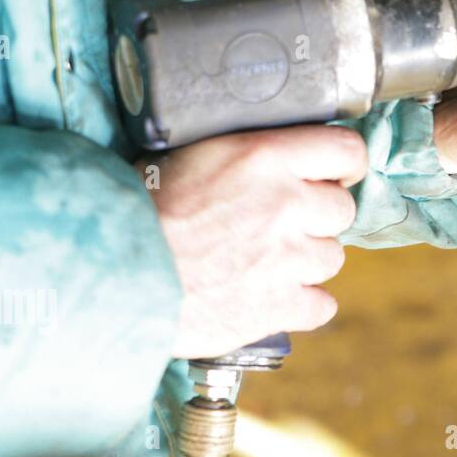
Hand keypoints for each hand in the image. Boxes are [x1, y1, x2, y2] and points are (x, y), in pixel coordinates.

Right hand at [145, 125, 367, 358]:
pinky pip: (321, 306)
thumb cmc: (139, 209)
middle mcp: (285, 203)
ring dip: (306, 262)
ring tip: (262, 262)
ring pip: (332, 258)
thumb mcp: (193, 155)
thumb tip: (278, 156)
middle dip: (317, 218)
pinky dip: (302, 306)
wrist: (109, 272)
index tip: (334, 176)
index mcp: (265, 157)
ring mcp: (285, 258)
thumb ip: (248, 156)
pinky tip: (272, 298)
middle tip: (279, 225)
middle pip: (342, 209)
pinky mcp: (276, 306)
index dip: (345, 165)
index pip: (347, 150)